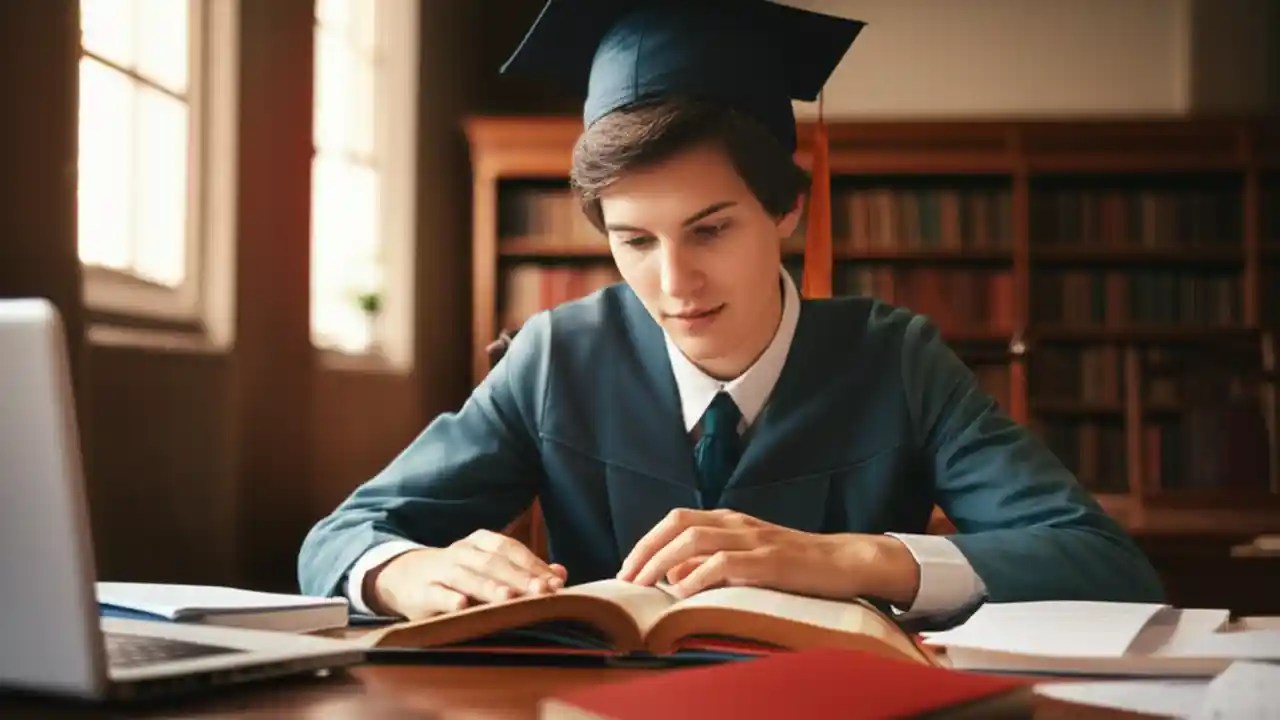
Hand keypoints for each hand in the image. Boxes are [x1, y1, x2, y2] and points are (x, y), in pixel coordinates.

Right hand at [366, 530, 567, 618]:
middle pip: (493, 563)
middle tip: (541, 593)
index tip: (554, 584)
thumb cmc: (458, 574)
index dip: (533, 565)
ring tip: (509, 599)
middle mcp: (462, 552)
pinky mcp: (421, 593)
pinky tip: (463, 606)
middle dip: (519, 578)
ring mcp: (440, 571)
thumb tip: (560, 575)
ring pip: (467, 577)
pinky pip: (436, 595)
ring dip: (489, 587)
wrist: (403, 576)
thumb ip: (524, 570)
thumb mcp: (488, 565)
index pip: (511, 550)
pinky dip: (449, 600)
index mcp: (480, 542)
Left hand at [615, 508, 919, 602]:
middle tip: (627, 579)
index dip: (647, 542)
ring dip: (663, 562)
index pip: (676, 520)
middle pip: (678, 524)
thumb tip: (673, 578)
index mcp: (729, 520)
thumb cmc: (794, 565)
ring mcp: (753, 539)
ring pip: (695, 539)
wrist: (843, 561)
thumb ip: (713, 563)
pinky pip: (725, 562)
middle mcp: (737, 523)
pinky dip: (698, 576)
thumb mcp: (748, 559)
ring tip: (645, 586)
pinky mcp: (770, 560)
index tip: (627, 569)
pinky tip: (682, 592)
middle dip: (646, 550)